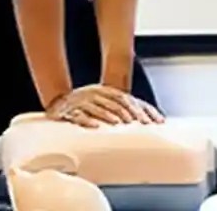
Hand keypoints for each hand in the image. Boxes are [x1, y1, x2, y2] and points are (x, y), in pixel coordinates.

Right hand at [46, 84, 162, 127]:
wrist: (59, 103)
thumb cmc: (89, 107)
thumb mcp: (106, 103)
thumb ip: (127, 109)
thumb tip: (157, 121)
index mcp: (105, 91)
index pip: (124, 98)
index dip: (136, 108)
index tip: (145, 121)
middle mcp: (94, 93)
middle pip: (113, 102)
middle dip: (125, 112)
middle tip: (134, 123)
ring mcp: (81, 101)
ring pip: (97, 107)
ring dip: (107, 115)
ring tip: (117, 123)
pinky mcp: (68, 111)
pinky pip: (78, 115)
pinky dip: (87, 121)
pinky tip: (95, 126)